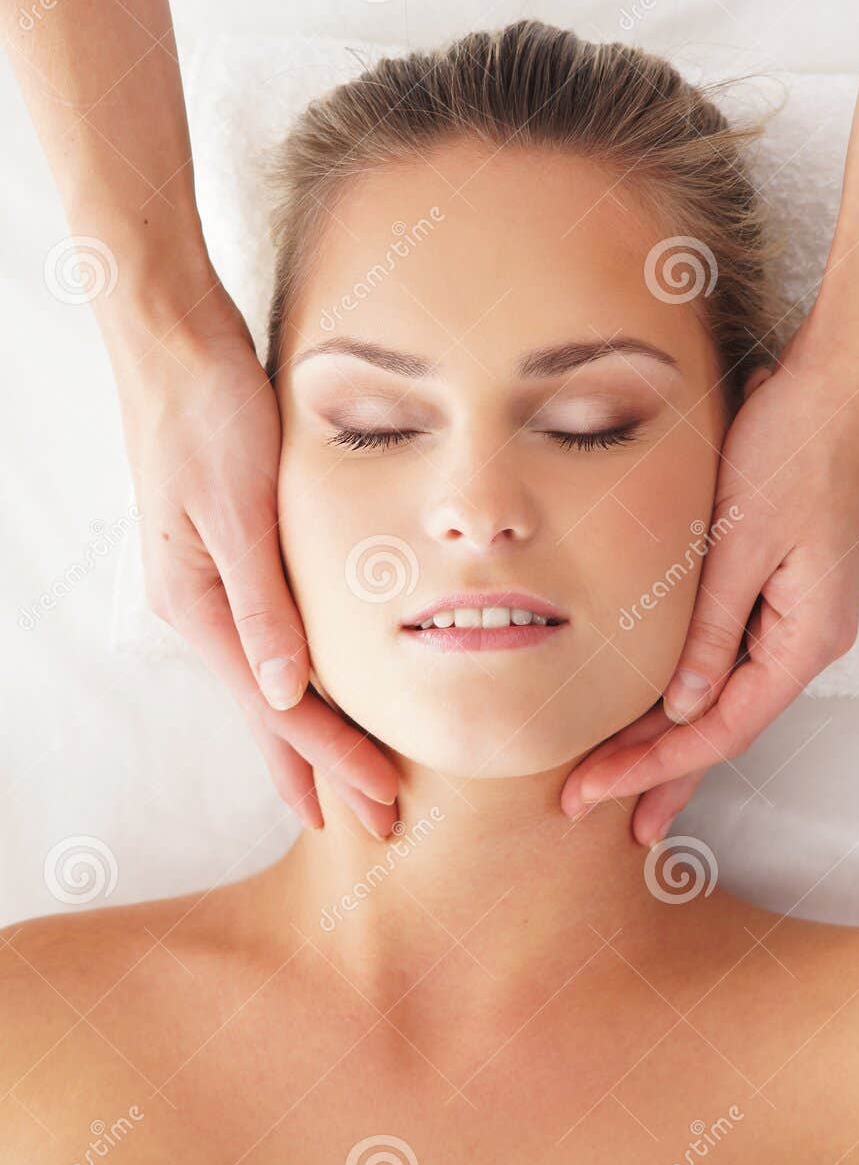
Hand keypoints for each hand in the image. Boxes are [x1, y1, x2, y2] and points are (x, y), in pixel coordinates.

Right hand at [113, 296, 398, 836]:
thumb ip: (262, 603)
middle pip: (270, 711)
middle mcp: (197, 606)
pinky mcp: (230, 554)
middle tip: (376, 825)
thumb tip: (288, 696)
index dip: (331, 760)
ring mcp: (209, 583)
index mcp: (195, 603)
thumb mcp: (237, 506)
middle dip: (321, 771)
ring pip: (271, 681)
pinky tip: (318, 695)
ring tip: (347, 785)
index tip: (381, 805)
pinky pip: (271, 640)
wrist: (172, 339)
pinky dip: (302, 681)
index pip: (278, 708)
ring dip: (313, 735)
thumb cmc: (205, 411)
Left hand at [561, 315, 858, 844]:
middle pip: (726, 727)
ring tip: (617, 779)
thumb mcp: (741, 543)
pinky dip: (685, 684)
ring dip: (668, 735)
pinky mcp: (780, 584)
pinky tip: (652, 701)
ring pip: (724, 695)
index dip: (654, 768)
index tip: (592, 792)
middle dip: (660, 774)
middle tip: (598, 813)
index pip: (722, 730)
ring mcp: (796, 613)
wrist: (843, 384)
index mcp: (807, 638)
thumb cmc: (797, 449)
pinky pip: (726, 655)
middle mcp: (807, 637)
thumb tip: (682, 708)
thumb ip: (711, 631)